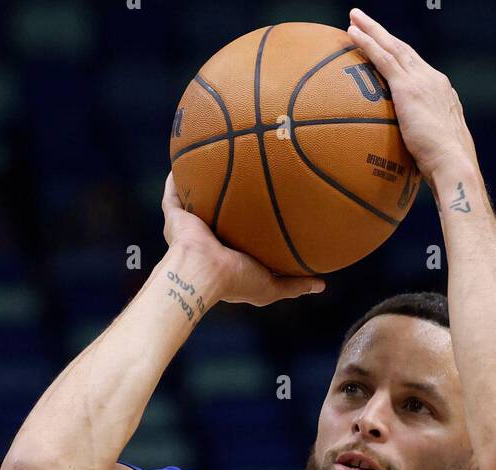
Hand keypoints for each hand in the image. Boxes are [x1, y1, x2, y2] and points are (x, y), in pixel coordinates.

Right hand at [161, 172, 325, 306]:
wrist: (203, 272)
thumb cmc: (236, 281)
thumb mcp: (271, 287)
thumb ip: (294, 285)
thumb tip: (321, 286)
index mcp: (230, 255)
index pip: (244, 235)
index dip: (256, 221)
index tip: (273, 204)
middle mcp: (211, 239)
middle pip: (222, 212)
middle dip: (233, 196)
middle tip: (250, 174)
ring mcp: (192, 227)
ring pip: (199, 200)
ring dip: (206, 184)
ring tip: (218, 159)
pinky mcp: (175, 217)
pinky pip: (174, 193)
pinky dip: (177, 178)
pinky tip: (186, 158)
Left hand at [346, 9, 478, 181]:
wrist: (454, 165)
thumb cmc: (445, 170)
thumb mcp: (435, 152)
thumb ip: (422, 145)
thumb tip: (409, 160)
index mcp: (441, 92)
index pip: (417, 68)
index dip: (401, 56)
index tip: (387, 48)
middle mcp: (433, 79)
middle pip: (404, 50)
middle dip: (383, 33)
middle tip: (364, 20)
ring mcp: (422, 80)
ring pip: (392, 47)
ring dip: (372, 30)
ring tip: (354, 18)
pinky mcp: (408, 88)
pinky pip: (383, 59)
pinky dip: (367, 43)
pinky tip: (352, 34)